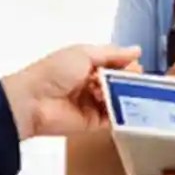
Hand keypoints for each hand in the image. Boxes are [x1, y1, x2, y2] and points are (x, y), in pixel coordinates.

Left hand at [0, 44, 141, 139]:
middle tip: (141, 81)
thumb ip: (112, 53)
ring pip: (119, 99)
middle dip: (130, 80)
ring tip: (137, 94)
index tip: (138, 66)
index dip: (127, 64)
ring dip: (128, 96)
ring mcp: (93, 104)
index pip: (115, 64)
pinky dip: (125, 114)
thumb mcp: (84, 53)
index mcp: (87, 64)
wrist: (33, 101)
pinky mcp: (95, 123)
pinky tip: (135, 109)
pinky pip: (114, 118)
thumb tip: (137, 51)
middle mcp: (91, 84)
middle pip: (119, 82)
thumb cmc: (55, 72)